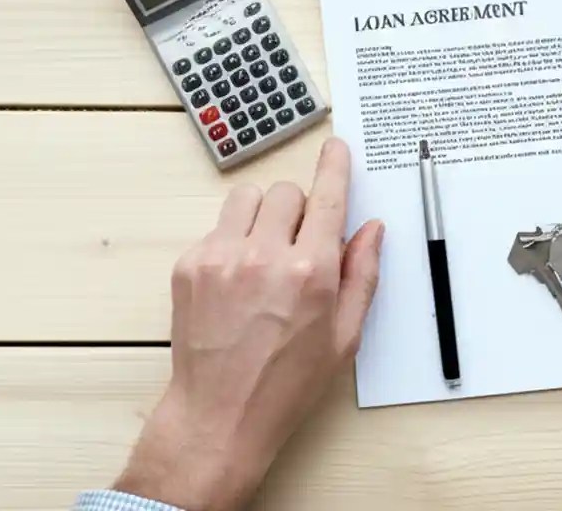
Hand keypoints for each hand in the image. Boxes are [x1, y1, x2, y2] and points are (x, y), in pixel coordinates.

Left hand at [113, 138, 383, 510]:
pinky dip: (232, 240)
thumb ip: (363, 275)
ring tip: (265, 251)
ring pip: (246, 198)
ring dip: (263, 214)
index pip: (327, 197)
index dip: (335, 166)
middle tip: (301, 242)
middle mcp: (265, 256)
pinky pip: (217, 227)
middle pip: (286, 192)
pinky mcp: (189, 266)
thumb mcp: (345, 337)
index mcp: (311, 271)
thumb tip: (372, 230)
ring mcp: (221, 258)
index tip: (336, 147)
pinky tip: (238, 280)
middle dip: (299, 208)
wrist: (219, 415)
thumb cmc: (286, 384)